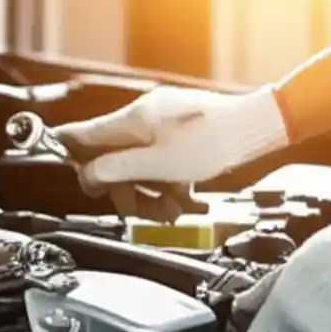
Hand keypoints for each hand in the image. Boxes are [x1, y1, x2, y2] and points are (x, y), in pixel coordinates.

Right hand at [50, 86, 289, 218]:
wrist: (257, 128)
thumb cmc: (213, 143)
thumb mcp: (157, 166)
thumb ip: (117, 169)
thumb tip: (88, 174)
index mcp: (132, 120)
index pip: (84, 135)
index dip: (74, 157)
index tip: (74, 176)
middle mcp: (144, 118)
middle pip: (116, 158)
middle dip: (127, 190)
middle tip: (137, 213)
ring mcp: (165, 125)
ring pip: (143, 164)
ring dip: (152, 192)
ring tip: (171, 212)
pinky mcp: (183, 134)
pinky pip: (163, 161)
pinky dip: (169, 182)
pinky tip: (183, 199)